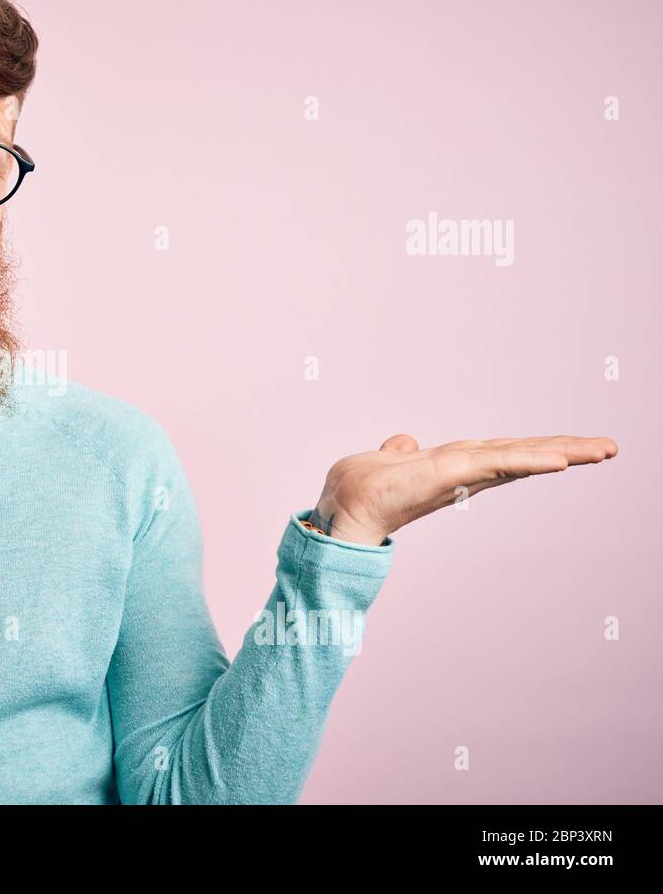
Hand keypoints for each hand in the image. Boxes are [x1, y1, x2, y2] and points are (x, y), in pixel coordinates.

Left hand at [311, 434, 618, 545]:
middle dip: (565, 449)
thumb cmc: (361, 489)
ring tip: (602, 450)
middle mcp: (464, 471)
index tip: (573, 446)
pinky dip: (528, 461)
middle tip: (610, 447)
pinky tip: (559, 460)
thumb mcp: (383, 461)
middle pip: (521, 454)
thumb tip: (404, 442)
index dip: (536, 448)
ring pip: (517, 457)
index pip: (501, 451)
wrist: (342, 509)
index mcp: (452, 465)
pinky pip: (496, 463)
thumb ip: (399, 453)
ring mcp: (460, 475)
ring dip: (561, 452)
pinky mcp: (451, 476)